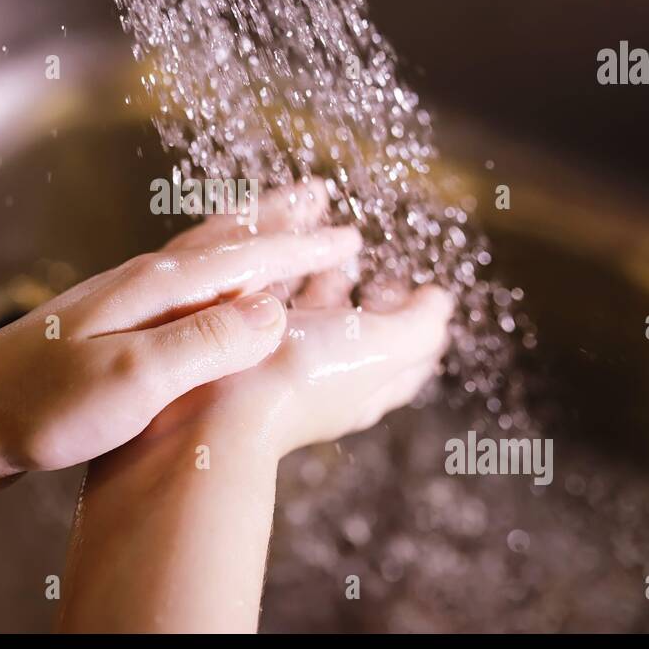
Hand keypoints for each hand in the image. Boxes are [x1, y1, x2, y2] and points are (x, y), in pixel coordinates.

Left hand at [0, 216, 362, 484]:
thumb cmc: (36, 406)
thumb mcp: (131, 379)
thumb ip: (204, 343)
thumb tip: (276, 311)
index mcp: (153, 290)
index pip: (244, 258)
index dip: (300, 248)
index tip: (348, 238)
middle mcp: (138, 285)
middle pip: (220, 239)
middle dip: (274, 220)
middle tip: (317, 195)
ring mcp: (117, 306)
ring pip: (197, 260)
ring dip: (242, 239)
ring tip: (272, 223)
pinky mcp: (102, 334)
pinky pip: (178, 292)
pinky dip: (209, 279)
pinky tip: (204, 295)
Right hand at [136, 183, 453, 460]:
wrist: (209, 406)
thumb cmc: (297, 378)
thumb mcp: (379, 348)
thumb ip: (419, 325)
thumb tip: (440, 300)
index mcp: (361, 387)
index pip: (404, 357)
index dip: (413, 319)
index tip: (408, 284)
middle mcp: (318, 378)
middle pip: (352, 333)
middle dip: (359, 295)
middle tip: (358, 256)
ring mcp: (272, 363)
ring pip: (303, 316)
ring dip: (313, 279)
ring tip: (315, 243)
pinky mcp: (232, 346)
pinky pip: (261, 305)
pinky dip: (271, 278)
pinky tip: (266, 254)